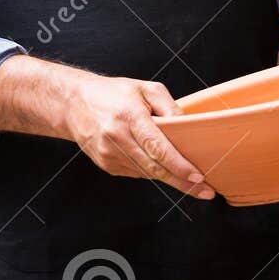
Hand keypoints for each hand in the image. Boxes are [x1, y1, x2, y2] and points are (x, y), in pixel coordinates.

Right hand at [62, 74, 215, 199]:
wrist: (73, 104)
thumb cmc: (111, 94)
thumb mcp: (144, 88)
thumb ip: (168, 106)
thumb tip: (188, 125)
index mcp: (128, 115)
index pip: (157, 146)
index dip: (178, 165)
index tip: (198, 176)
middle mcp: (116, 136)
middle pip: (154, 167)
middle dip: (182, 182)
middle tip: (205, 191)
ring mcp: (108, 154)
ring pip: (146, 173)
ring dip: (169, 178)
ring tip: (190, 181)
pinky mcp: (106, 164)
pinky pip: (136, 172)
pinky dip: (150, 171)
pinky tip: (159, 165)